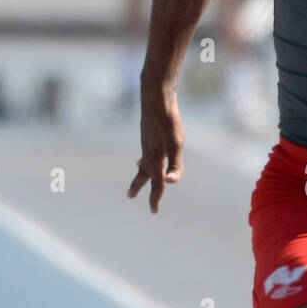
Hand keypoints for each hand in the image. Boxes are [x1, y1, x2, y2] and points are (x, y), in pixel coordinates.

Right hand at [127, 85, 184, 213]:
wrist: (155, 95)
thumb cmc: (168, 121)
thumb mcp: (176, 144)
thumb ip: (175, 165)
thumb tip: (170, 183)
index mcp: (155, 158)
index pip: (157, 184)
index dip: (156, 198)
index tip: (154, 211)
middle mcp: (148, 152)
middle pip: (144, 174)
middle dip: (139, 186)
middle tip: (130, 196)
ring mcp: (146, 141)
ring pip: (144, 160)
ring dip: (142, 170)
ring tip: (138, 171)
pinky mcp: (147, 132)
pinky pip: (145, 148)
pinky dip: (145, 155)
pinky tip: (147, 147)